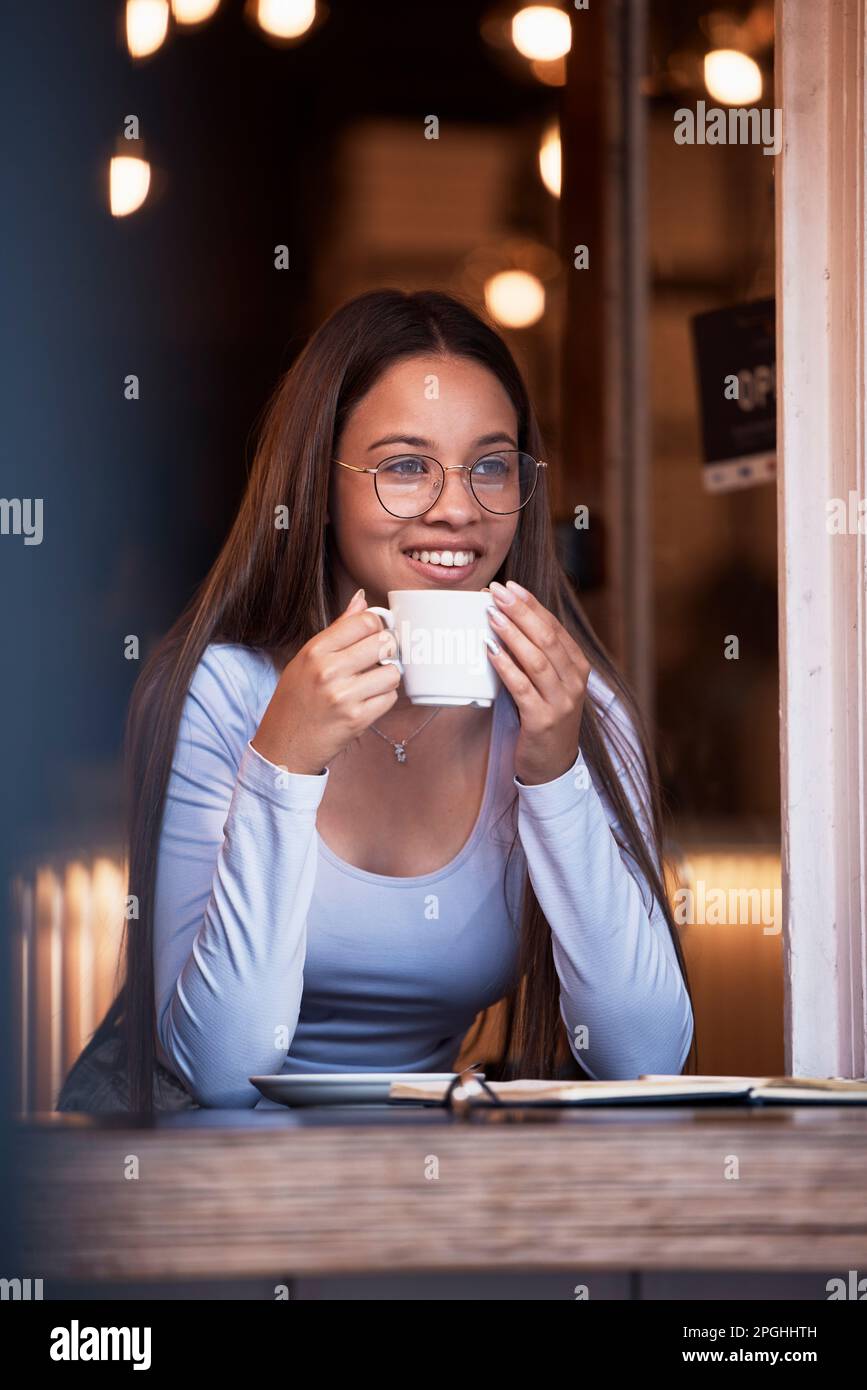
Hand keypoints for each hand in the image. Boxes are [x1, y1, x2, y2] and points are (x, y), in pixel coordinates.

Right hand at [251, 588, 400, 774]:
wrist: (283, 747)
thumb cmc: (295, 700)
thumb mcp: (305, 659)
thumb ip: (337, 629)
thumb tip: (362, 598)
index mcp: (314, 651)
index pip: (364, 621)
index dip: (376, 626)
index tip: (374, 635)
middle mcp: (328, 671)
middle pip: (384, 643)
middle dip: (386, 651)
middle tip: (377, 660)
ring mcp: (343, 696)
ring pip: (392, 672)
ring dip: (387, 678)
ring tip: (370, 683)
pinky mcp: (357, 720)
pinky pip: (390, 698)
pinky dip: (383, 699)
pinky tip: (367, 702)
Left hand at [485, 580, 591, 785]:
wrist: (553, 765)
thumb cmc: (544, 717)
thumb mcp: (549, 683)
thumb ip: (536, 655)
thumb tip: (504, 618)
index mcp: (578, 667)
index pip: (554, 628)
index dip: (531, 605)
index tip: (509, 586)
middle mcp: (574, 681)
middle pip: (546, 638)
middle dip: (520, 611)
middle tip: (496, 592)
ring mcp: (561, 701)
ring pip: (537, 659)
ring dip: (512, 633)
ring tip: (491, 615)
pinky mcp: (543, 720)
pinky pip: (522, 687)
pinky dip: (506, 666)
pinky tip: (490, 650)